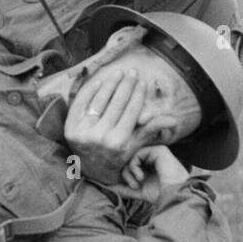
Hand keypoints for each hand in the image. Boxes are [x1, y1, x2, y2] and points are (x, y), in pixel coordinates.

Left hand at [62, 67, 145, 184]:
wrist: (90, 170)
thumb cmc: (116, 156)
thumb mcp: (135, 145)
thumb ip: (150, 130)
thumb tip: (173, 120)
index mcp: (118, 142)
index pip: (130, 111)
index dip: (138, 94)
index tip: (143, 82)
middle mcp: (100, 137)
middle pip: (116, 103)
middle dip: (126, 85)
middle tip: (133, 71)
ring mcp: (83, 133)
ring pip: (99, 101)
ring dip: (110, 84)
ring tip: (119, 73)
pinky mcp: (70, 129)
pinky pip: (82, 104)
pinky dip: (91, 91)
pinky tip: (100, 81)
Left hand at [121, 145, 189, 204]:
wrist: (175, 196)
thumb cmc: (160, 194)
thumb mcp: (137, 190)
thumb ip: (122, 187)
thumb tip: (106, 185)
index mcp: (148, 163)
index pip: (128, 162)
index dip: (123, 172)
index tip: (123, 185)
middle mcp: (152, 156)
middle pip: (128, 157)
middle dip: (125, 172)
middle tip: (131, 185)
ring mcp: (156, 152)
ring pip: (131, 155)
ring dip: (129, 170)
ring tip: (136, 183)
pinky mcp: (159, 150)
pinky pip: (138, 153)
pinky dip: (134, 166)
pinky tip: (140, 177)